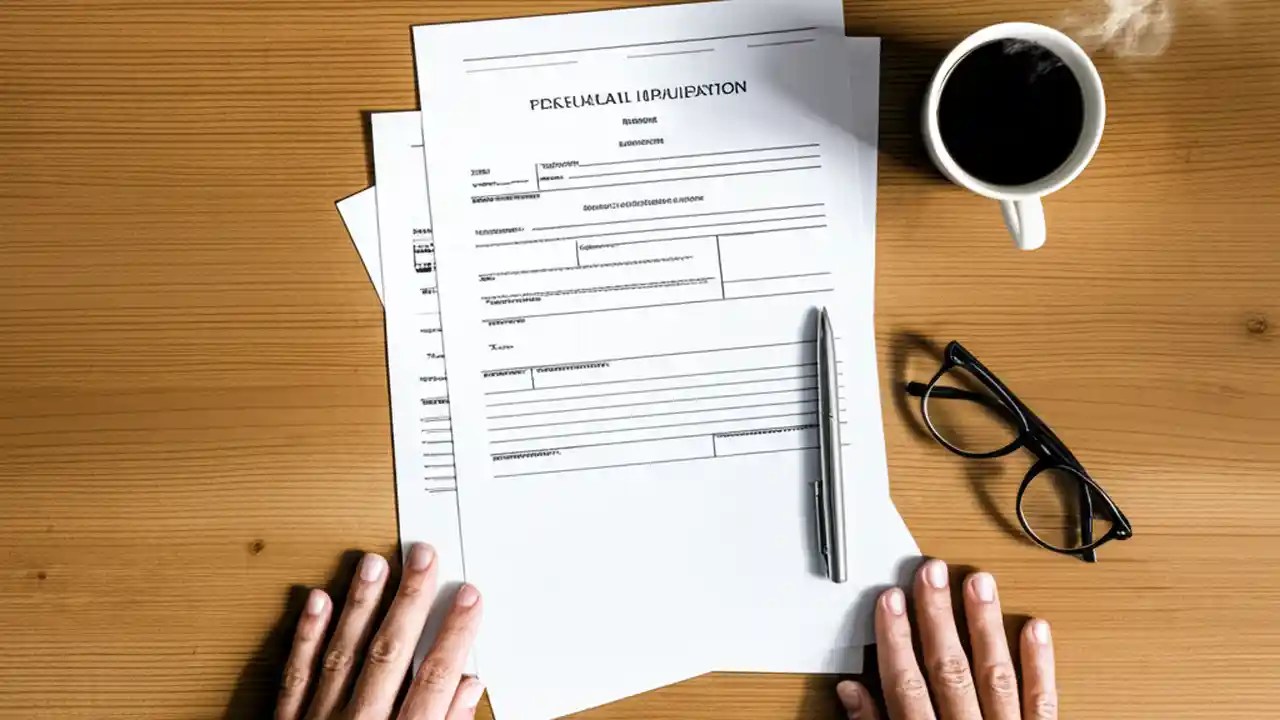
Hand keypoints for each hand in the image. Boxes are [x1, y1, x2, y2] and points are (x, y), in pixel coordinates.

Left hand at [275, 543, 484, 719]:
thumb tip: (468, 690)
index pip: (435, 677)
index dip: (455, 633)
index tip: (468, 597)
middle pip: (390, 653)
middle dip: (410, 600)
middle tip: (423, 559)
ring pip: (344, 654)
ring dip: (360, 605)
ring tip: (373, 564)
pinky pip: (296, 676)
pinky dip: (307, 637)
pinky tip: (318, 601)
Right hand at [836, 561, 1055, 719]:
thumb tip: (851, 693)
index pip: (907, 686)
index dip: (896, 640)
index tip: (890, 601)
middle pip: (949, 671)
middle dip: (937, 618)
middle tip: (930, 573)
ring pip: (995, 676)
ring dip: (985, 626)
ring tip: (978, 583)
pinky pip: (1044, 703)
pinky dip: (1041, 665)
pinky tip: (1035, 628)